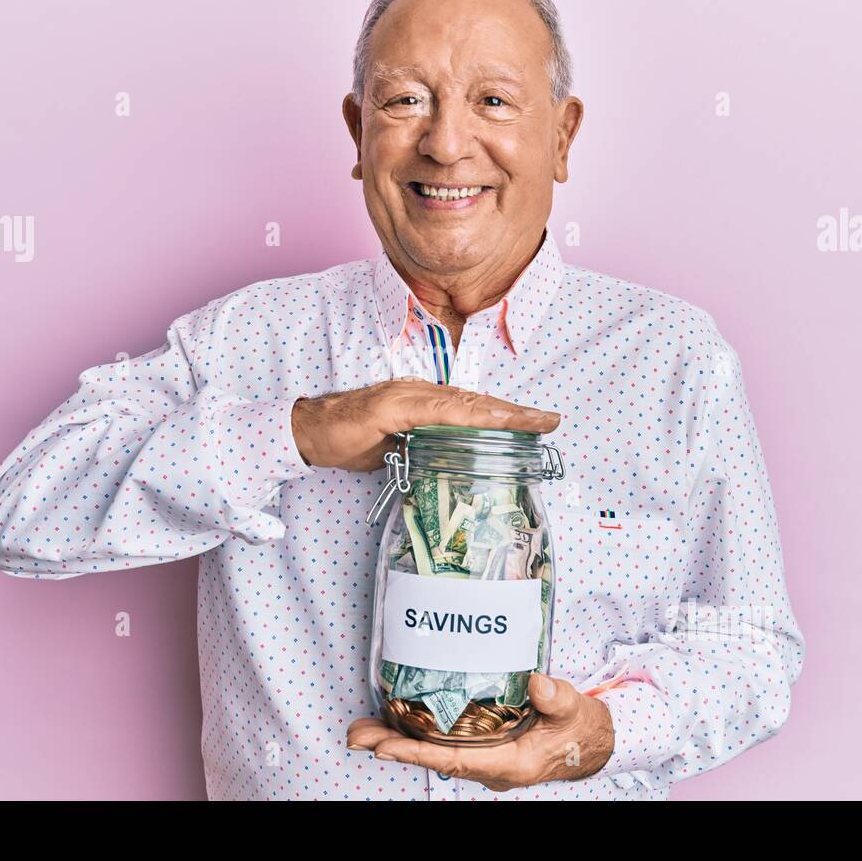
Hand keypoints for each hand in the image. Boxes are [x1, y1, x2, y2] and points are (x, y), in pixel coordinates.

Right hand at [291, 379, 559, 471]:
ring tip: (532, 422)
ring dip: (499, 414)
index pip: (475, 409)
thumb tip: (449, 466)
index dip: (509, 416)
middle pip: (478, 403)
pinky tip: (484, 422)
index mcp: (426, 403)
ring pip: (463, 404)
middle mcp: (422, 393)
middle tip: (552, 421)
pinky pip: (433, 411)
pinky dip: (462, 416)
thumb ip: (425, 450)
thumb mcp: (398, 450)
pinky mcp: (391, 407)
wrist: (309, 432)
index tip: (542, 423)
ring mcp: (407, 397)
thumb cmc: (350, 438)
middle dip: (516, 413)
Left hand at [346, 674, 614, 790]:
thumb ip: (556, 699)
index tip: (386, 749)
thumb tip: (536, 684)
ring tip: (359, 730)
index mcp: (509, 763)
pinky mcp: (481, 744)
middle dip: (393, 748)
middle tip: (356, 736)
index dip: (418, 755)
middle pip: (433, 758)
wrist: (589, 741)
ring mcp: (483, 756)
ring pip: (433, 751)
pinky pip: (441, 742)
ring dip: (396, 740)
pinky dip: (414, 733)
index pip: (455, 760)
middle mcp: (489, 764)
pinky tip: (391, 722)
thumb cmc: (580, 729)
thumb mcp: (574, 711)